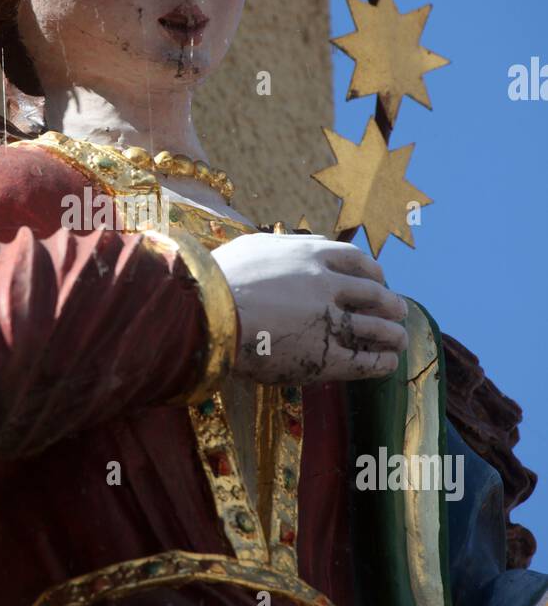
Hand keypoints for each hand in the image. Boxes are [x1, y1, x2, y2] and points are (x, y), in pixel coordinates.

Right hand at [210, 232, 407, 383]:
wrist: (206, 312)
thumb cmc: (216, 279)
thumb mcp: (251, 248)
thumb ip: (276, 246)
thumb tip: (281, 241)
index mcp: (311, 254)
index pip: (357, 261)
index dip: (374, 274)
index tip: (379, 281)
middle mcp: (327, 284)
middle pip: (374, 294)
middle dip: (391, 303)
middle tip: (398, 310)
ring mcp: (329, 320)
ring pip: (376, 327)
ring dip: (393, 334)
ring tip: (400, 340)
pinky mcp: (324, 356)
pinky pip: (364, 360)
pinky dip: (381, 362)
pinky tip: (387, 364)